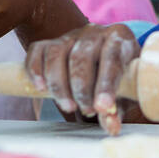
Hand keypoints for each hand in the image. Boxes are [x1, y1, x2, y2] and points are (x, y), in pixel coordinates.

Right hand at [24, 24, 139, 135]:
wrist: (101, 64)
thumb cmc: (118, 80)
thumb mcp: (123, 94)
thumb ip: (116, 110)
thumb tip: (111, 126)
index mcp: (120, 37)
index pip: (112, 58)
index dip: (107, 84)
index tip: (102, 108)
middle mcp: (94, 31)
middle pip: (82, 57)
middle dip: (81, 88)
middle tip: (86, 111)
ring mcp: (70, 35)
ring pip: (57, 54)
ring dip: (59, 84)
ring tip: (68, 107)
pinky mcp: (50, 42)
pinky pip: (38, 51)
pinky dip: (36, 69)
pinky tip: (40, 89)